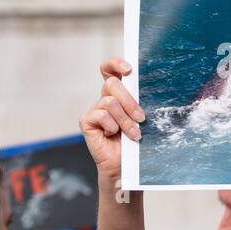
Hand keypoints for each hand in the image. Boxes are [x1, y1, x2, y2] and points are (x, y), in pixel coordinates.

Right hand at [79, 58, 144, 183]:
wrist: (125, 165)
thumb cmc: (135, 142)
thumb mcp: (140, 118)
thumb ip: (138, 102)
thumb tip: (144, 87)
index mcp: (117, 94)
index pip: (110, 70)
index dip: (116, 64)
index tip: (128, 70)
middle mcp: (104, 98)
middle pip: (112, 84)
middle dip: (129, 101)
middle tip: (141, 118)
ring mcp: (94, 110)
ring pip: (110, 102)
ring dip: (125, 119)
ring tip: (133, 133)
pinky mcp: (86, 121)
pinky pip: (101, 115)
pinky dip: (112, 126)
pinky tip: (113, 135)